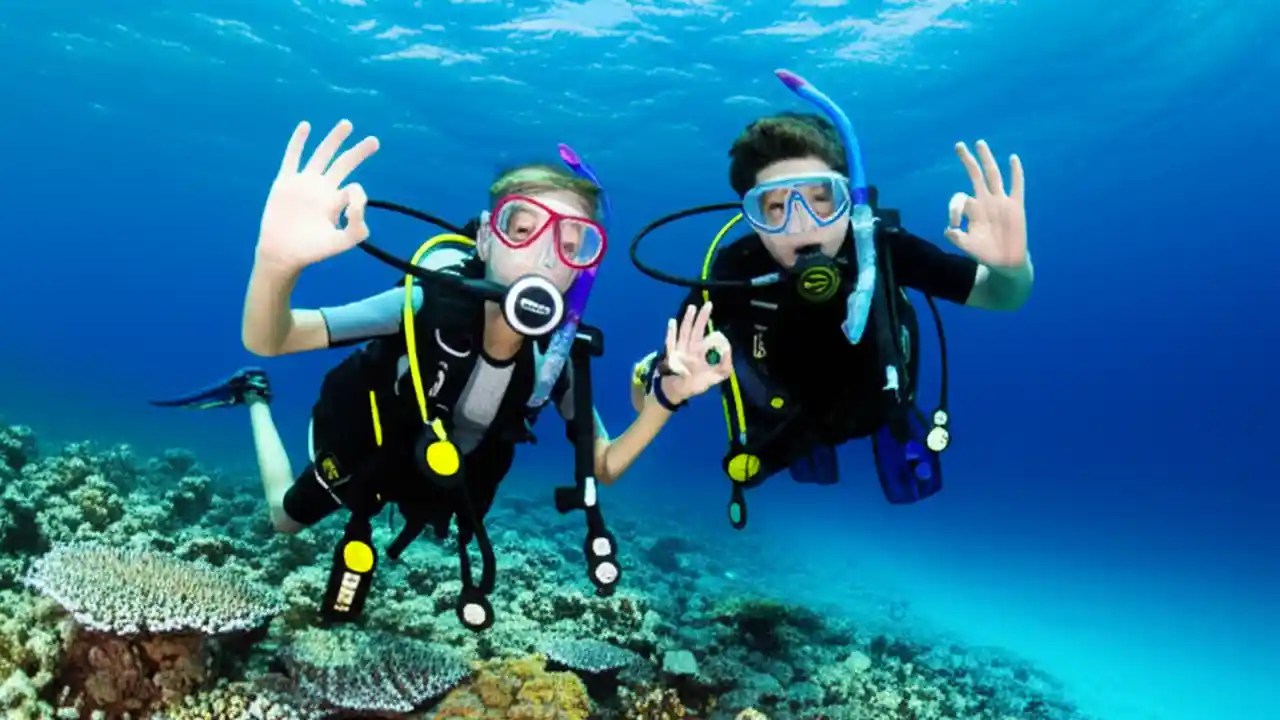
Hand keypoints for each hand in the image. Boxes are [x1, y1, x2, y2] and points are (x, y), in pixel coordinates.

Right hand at [255, 119, 379, 272]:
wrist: (282, 253)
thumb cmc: (312, 250)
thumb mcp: (341, 242)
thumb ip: (357, 227)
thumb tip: (358, 199)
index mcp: (337, 202)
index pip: (354, 188)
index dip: (358, 195)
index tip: (353, 208)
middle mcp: (323, 189)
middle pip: (344, 164)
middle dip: (359, 152)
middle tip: (375, 141)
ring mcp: (304, 183)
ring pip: (322, 154)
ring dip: (334, 139)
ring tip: (347, 124)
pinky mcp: (285, 181)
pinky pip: (292, 157)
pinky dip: (298, 141)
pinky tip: (306, 126)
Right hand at [658, 303, 732, 404]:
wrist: (679, 391)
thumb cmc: (697, 383)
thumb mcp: (717, 376)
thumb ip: (726, 366)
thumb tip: (728, 350)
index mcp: (701, 351)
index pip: (707, 336)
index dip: (712, 329)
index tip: (715, 320)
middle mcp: (691, 348)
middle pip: (696, 330)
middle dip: (702, 318)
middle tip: (708, 304)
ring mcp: (680, 350)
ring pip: (685, 332)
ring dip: (688, 320)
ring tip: (692, 308)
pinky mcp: (671, 356)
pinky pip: (671, 342)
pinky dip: (671, 332)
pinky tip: (672, 321)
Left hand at [944, 139, 1026, 269]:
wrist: (1006, 263)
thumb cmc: (985, 253)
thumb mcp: (968, 247)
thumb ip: (957, 239)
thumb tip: (949, 229)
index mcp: (972, 210)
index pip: (959, 198)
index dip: (953, 209)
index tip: (955, 225)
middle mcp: (985, 202)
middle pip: (975, 176)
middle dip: (967, 161)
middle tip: (958, 145)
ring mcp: (1000, 202)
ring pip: (993, 175)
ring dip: (986, 159)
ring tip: (979, 143)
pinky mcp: (1016, 206)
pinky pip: (1016, 186)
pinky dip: (1016, 172)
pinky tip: (1013, 158)